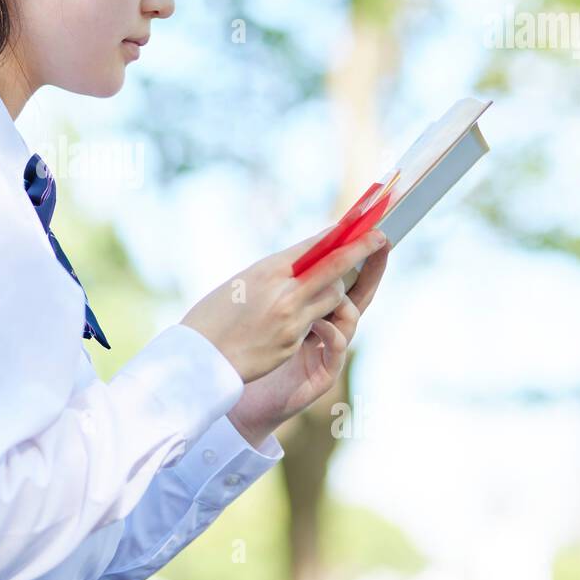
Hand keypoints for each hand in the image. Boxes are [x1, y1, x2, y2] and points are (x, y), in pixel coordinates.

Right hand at [181, 225, 387, 385]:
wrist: (199, 357)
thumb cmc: (212, 317)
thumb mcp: (241, 284)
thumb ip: (274, 274)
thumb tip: (300, 264)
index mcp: (268, 270)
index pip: (314, 245)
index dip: (342, 233)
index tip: (362, 223)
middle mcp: (284, 292)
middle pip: (334, 267)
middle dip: (361, 251)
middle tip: (381, 239)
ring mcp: (292, 319)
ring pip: (332, 297)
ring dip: (334, 292)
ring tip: (321, 290)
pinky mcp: (293, 343)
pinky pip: (316, 324)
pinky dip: (313, 319)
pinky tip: (295, 321)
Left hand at [227, 236, 389, 445]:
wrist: (231, 388)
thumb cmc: (245, 345)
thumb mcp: (267, 305)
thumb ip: (288, 282)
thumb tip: (304, 244)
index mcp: (315, 308)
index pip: (342, 275)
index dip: (355, 251)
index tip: (369, 226)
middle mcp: (328, 327)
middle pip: (358, 293)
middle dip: (372, 267)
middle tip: (381, 242)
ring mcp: (328, 351)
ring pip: (350, 318)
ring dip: (342, 300)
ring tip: (331, 289)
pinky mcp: (323, 374)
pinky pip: (336, 348)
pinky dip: (330, 332)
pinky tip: (317, 324)